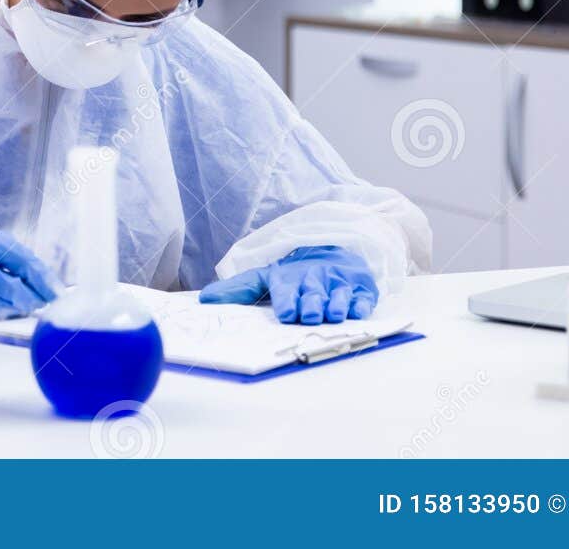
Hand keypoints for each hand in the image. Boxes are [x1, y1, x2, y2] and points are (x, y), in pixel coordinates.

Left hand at [199, 245, 376, 324]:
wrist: (332, 253)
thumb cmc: (295, 275)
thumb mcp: (266, 279)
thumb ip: (238, 290)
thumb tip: (205, 299)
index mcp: (291, 278)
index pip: (287, 289)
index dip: (287, 300)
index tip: (287, 313)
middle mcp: (316, 279)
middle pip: (314, 292)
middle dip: (312, 303)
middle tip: (310, 315)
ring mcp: (340, 284)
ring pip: (339, 294)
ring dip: (337, 304)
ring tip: (334, 313)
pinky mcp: (362, 289)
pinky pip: (363, 297)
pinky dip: (361, 303)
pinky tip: (358, 310)